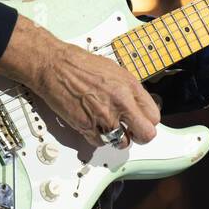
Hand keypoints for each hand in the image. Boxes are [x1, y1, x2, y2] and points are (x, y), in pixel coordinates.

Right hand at [0, 16, 160, 148]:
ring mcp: (103, 116)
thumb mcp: (115, 71)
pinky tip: (92, 124)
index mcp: (130, 87)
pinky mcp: (86, 126)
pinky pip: (99, 142)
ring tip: (108, 126)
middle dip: (139, 135)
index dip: (147, 121)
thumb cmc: (80, 65)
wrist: (54, 65)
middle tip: (131, 131)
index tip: (141, 121)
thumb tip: (138, 106)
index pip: (153, 117)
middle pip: (145, 135)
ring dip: (116, 138)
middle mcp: (120, 103)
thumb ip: (130, 90)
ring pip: (122, 143)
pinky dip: (97, 137)